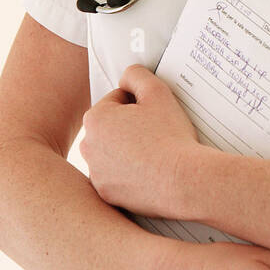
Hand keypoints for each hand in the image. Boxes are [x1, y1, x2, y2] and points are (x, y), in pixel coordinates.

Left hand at [80, 64, 199, 216]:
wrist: (182, 180)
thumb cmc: (170, 136)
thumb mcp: (157, 92)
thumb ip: (137, 75)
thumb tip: (127, 76)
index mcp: (95, 119)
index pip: (116, 101)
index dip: (139, 104)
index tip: (154, 115)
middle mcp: (87, 147)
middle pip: (111, 128)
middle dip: (129, 128)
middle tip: (155, 134)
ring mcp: (96, 174)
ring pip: (113, 154)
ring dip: (128, 151)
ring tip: (153, 156)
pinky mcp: (106, 195)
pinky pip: (117, 178)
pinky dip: (129, 175)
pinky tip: (149, 174)